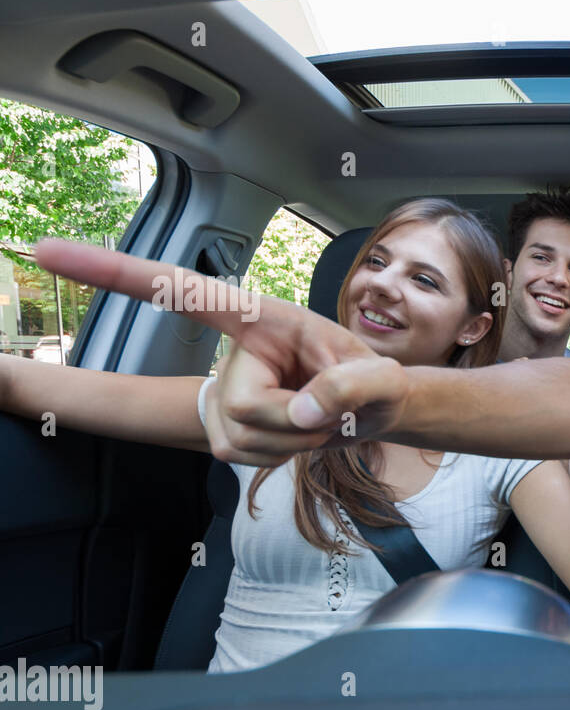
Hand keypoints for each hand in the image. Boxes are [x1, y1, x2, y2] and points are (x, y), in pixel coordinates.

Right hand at [33, 239, 406, 466]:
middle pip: (244, 404)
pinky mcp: (224, 435)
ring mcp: (222, 399)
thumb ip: (353, 386)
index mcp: (256, 315)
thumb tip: (306, 412)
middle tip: (332, 407)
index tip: (50, 252)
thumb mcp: (380, 376)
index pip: (181, 290)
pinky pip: (252, 457)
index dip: (115, 273)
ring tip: (320, 416)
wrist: (367, 413)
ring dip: (300, 439)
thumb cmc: (371, 381)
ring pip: (250, 438)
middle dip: (299, 419)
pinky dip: (289, 454)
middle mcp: (230, 352)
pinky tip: (302, 434)